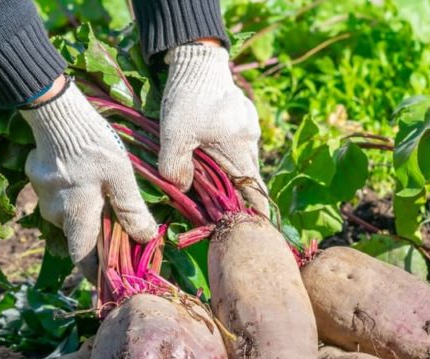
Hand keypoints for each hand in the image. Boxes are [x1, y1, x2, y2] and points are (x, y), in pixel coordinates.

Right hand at [20, 78, 157, 277]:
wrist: (54, 112)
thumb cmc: (91, 145)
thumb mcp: (120, 177)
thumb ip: (131, 209)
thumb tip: (145, 238)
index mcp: (75, 217)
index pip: (83, 260)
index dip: (98, 274)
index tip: (113, 280)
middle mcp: (54, 214)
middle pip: (81, 237)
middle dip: (102, 239)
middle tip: (126, 231)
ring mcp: (43, 198)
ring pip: (72, 217)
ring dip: (90, 215)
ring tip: (112, 201)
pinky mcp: (39, 182)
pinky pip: (62, 199)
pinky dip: (78, 198)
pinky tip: (91, 182)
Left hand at [158, 44, 268, 215]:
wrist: (197, 57)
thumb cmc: (188, 97)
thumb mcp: (175, 136)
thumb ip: (176, 169)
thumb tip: (182, 190)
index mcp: (240, 150)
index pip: (255, 193)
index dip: (254, 213)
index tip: (252, 230)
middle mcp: (251, 141)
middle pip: (247, 179)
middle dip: (234, 195)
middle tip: (216, 207)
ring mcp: (249, 128)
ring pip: (241, 161)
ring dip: (227, 173)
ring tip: (207, 181)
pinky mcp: (243, 117)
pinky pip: (237, 144)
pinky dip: (225, 154)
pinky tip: (207, 152)